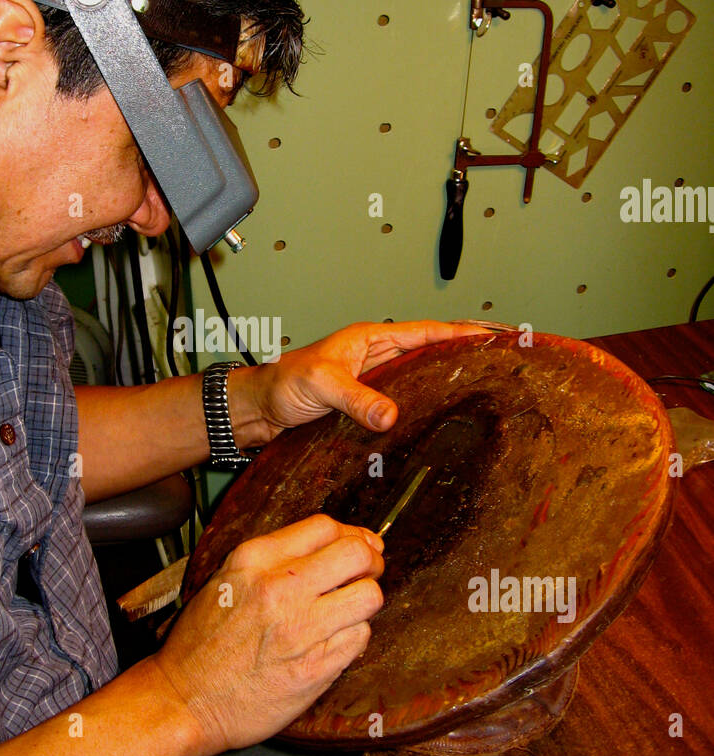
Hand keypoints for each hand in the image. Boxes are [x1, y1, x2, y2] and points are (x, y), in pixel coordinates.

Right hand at [151, 515, 384, 755]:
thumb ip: (274, 558)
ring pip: (368, 595)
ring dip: (364, 602)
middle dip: (370, 562)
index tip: (358, 546)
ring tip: (348, 612)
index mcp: (255, 560)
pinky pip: (360, 637)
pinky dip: (354, 637)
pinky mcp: (317, 666)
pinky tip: (333, 642)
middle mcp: (280, 587)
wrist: (185, 699)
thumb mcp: (227, 579)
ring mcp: (301, 627)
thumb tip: (333, 544)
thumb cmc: (202, 643)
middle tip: (366, 575)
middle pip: (356, 554)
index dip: (351, 534)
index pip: (324, 527)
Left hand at [241, 319, 488, 441]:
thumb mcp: (321, 384)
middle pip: (430, 353)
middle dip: (463, 355)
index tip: (493, 334)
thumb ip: (355, 398)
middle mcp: (374, 359)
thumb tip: (390, 415)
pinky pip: (402, 405)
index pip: (426, 332)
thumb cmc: (280, 383)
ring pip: (418, 379)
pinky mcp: (364, 407)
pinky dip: (421, 410)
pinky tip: (437, 423)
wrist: (256, 410)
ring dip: (445, 383)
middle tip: (500, 363)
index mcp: (370, 340)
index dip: (461, 332)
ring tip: (481, 393)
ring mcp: (371, 383)